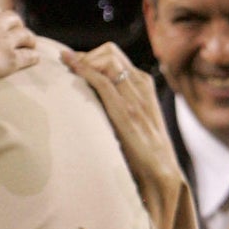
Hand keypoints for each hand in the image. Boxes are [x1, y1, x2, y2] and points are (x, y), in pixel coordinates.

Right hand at [0, 0, 37, 88]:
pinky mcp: (10, 60)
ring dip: (28, 39)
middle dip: (15, 25)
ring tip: (29, 45)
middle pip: (14, 19)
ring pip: (26, 36)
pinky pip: (29, 56)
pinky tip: (34, 58)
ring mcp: (5, 41)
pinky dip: (33, 56)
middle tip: (13, 33)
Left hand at [61, 44, 184, 228]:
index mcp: (144, 86)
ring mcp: (135, 98)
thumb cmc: (142, 155)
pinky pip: (104, 82)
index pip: (115, 57)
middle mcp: (141, 86)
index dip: (91, 57)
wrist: (161, 176)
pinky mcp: (127, 113)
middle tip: (68, 70)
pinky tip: (70, 67)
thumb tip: (93, 101)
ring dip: (83, 62)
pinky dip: (84, 70)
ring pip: (107, 60)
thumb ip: (118, 107)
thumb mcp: (130, 123)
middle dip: (86, 56)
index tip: (72, 66)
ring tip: (67, 71)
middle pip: (110, 52)